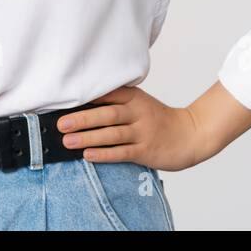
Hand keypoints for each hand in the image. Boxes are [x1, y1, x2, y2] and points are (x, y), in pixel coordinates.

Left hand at [55, 84, 208, 172]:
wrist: (190, 135)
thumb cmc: (158, 119)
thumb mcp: (140, 103)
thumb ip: (117, 101)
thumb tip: (82, 105)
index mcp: (135, 98)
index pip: (108, 94)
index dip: (87, 97)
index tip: (65, 101)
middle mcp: (138, 113)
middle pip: (107, 115)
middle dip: (82, 119)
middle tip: (61, 124)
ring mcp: (143, 133)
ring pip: (112, 135)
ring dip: (88, 138)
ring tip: (68, 141)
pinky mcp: (146, 151)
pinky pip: (122, 153)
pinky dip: (104, 154)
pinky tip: (88, 155)